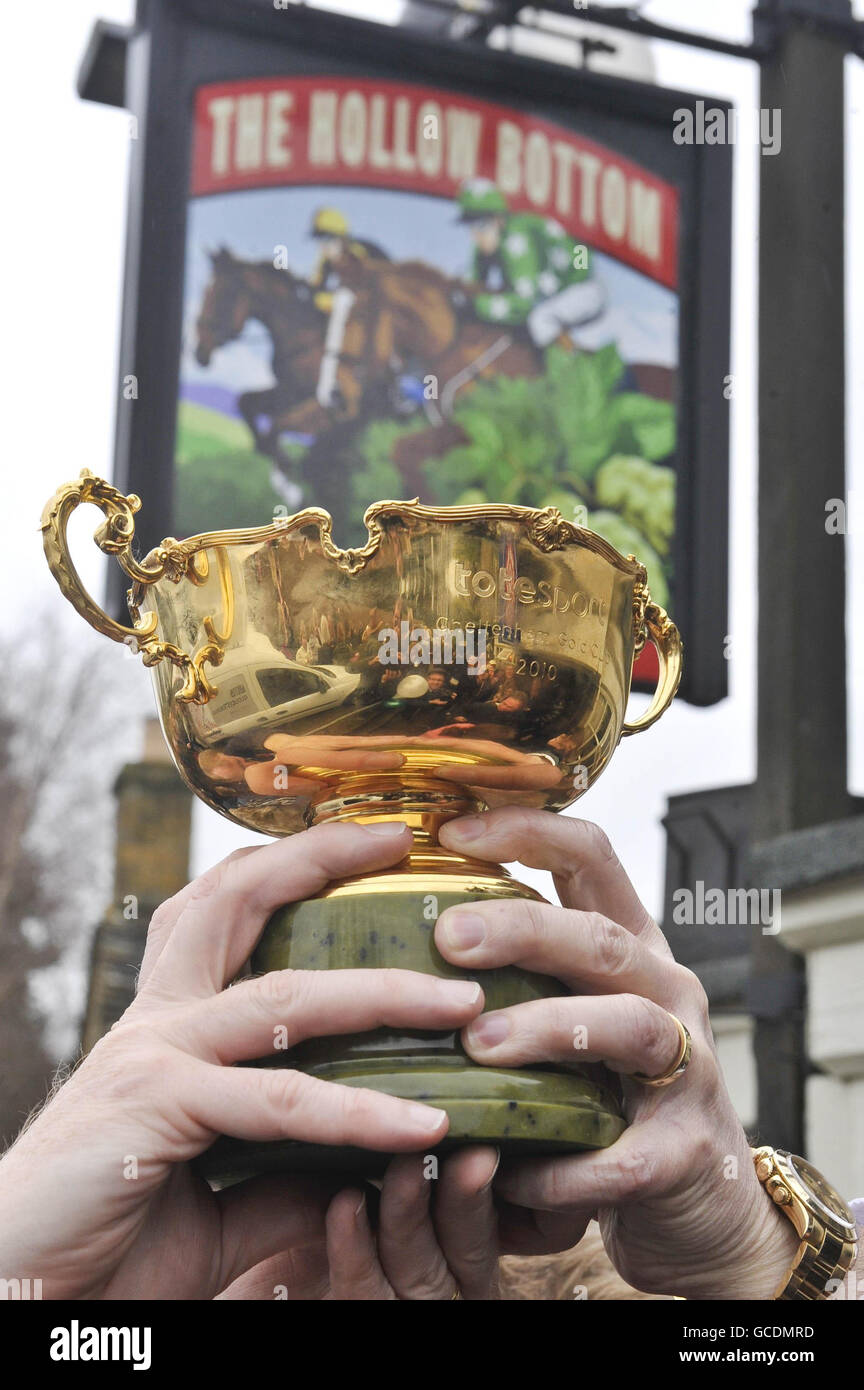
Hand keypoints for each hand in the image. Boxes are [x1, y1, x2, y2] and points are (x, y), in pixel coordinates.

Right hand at [0, 822, 484, 1299]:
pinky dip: (359, 1113)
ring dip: (384, 994)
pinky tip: (422, 1126)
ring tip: (464, 1003)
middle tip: (399, 837)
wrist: (15, 1290)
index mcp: (167, 1025)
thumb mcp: (218, 1196)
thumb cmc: (107, 1242)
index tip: (366, 845)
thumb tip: (369, 1159)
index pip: (222, 910)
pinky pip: (280, 1103)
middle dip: (319, 858)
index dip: (289, 866)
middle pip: (237, 901)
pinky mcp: (156, 1107)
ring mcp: (154, 1055)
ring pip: (285, 1000)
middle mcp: (158, 1021)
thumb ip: (288, 1168)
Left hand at [434, 808, 799, 1299]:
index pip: (590, 857)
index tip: (450, 831)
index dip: (526, 832)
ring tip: (478, 1044)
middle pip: (601, 939)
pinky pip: (621, 1156)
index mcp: (632, 947)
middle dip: (524, 929)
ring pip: (628, 1026)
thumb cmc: (613, 1092)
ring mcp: (687, 1071)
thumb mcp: (577, 1011)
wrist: (703, 1200)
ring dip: (550, 1028)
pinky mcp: (685, 1153)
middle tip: (449, 938)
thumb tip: (403, 933)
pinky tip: (509, 1172)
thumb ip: (521, 971)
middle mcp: (666, 994)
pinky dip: (562, 1166)